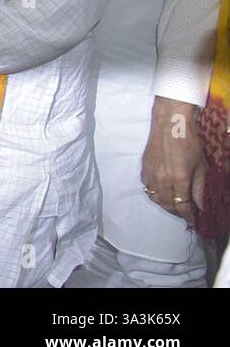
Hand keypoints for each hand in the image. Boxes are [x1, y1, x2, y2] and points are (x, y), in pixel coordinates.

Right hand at [140, 96, 205, 226]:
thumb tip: (200, 206)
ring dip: (165, 204)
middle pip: (167, 205)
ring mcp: (151, 174)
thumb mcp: (201, 167)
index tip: (193, 221)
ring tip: (174, 204)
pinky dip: (155, 193)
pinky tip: (163, 190)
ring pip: (155, 198)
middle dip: (177, 212)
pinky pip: (147, 188)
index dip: (188, 216)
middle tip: (185, 213)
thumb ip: (200, 188)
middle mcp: (162, 179)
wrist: (170, 125)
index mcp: (179, 178)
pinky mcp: (143, 168)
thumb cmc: (189, 143)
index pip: (182, 205)